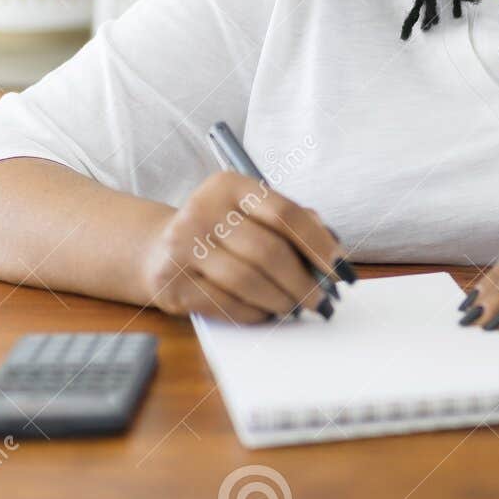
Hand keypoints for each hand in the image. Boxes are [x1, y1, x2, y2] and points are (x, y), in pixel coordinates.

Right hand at [136, 171, 342, 322]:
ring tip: (297, 307)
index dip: (319, 244)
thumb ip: (296, 224)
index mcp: (229, 185)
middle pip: (268, 251)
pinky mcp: (171, 281)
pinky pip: (224, 304)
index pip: (285, 214)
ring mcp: (182, 245)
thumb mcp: (254, 214)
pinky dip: (253, 312)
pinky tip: (266, 312)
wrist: (158, 248)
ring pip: (247, 281)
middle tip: (323, 299)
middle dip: (303, 281)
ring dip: (281, 300)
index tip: (341, 268)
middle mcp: (202, 210)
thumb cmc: (223, 231)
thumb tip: (335, 256)